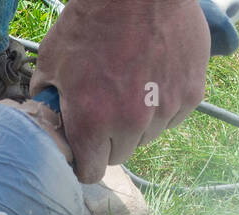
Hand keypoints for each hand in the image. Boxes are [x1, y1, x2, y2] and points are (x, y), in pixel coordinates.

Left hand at [30, 0, 209, 183]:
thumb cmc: (92, 18)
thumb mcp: (52, 57)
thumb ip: (47, 95)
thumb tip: (48, 115)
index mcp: (93, 121)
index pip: (90, 172)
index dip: (85, 162)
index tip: (85, 151)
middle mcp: (131, 124)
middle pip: (120, 154)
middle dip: (110, 138)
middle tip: (107, 106)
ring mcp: (165, 110)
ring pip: (148, 137)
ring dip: (138, 122)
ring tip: (131, 85)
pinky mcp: (191, 94)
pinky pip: (173, 116)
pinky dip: (163, 104)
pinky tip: (153, 76)